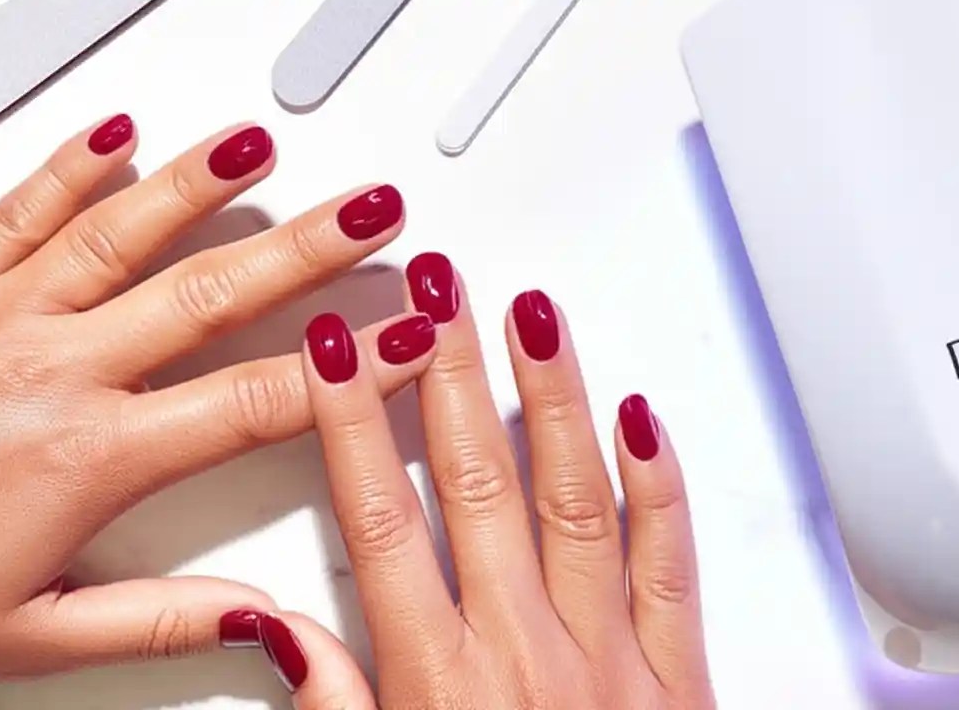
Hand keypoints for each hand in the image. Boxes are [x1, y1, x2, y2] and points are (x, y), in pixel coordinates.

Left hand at [0, 116, 432, 676]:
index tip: (407, 339)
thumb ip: (165, 621)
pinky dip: (70, 165)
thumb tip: (264, 621)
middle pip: (212, 294)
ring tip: (261, 149)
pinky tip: (117, 135)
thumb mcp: (34, 637)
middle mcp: (53, 368)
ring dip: (202, 185)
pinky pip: (17, 207)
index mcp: (90, 457)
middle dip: (312, 247)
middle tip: (375, 210)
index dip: (352, 370)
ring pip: (123, 231)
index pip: (257, 404)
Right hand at [250, 253, 715, 708]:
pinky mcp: (678, 664)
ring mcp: (608, 649)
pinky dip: (659, 480)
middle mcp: (524, 650)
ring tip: (531, 316)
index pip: (380, 522)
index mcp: (442, 681)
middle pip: (475, 481)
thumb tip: (280, 633)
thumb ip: (337, 705)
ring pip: (573, 493)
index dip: (351, 427)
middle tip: (434, 290)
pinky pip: (669, 555)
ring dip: (548, 395)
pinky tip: (640, 416)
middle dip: (447, 373)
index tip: (336, 355)